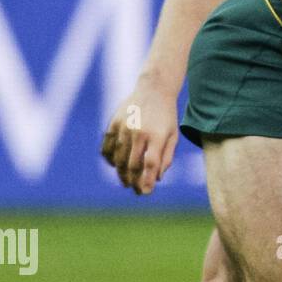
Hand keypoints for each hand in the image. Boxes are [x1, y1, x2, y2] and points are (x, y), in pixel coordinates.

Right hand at [101, 77, 179, 194]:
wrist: (153, 89)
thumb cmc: (166, 115)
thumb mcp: (173, 135)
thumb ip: (166, 157)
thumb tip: (158, 179)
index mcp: (156, 135)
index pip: (150, 164)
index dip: (147, 181)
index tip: (146, 193)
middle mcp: (139, 132)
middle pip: (132, 164)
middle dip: (133, 181)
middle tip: (136, 190)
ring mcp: (124, 127)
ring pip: (119, 158)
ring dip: (121, 173)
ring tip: (126, 182)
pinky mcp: (113, 123)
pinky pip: (108, 147)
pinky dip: (110, 159)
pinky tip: (115, 165)